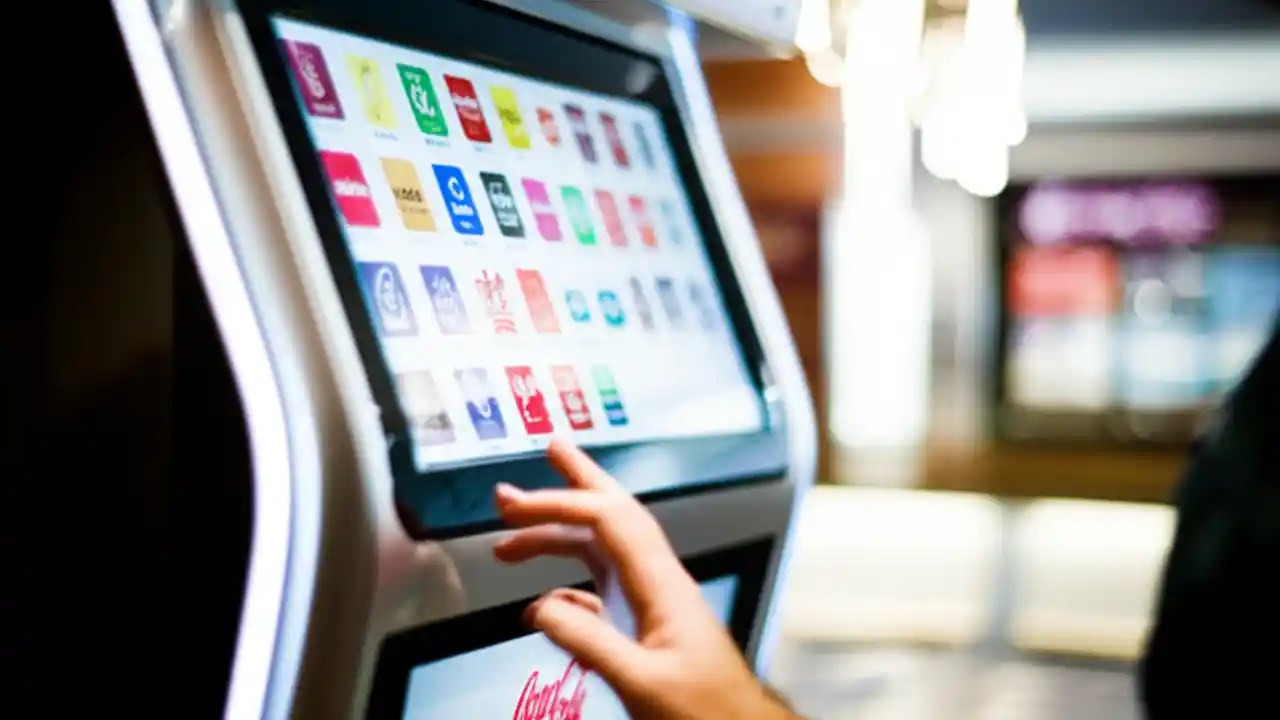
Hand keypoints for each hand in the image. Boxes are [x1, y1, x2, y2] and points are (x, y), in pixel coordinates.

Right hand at [493, 439, 795, 719]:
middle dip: (580, 480)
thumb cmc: (707, 711)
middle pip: (616, 514)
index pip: (608, 520)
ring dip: (561, 535)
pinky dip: (571, 586)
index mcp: (662, 585)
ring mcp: (656, 600)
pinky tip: (548, 604)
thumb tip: (540, 608)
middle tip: (549, 450)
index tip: (515, 504)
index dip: (560, 503)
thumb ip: (590, 643)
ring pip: (606, 549)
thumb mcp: (642, 682)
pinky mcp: (650, 624)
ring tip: (512, 537)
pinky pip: (605, 590)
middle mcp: (660, 581)